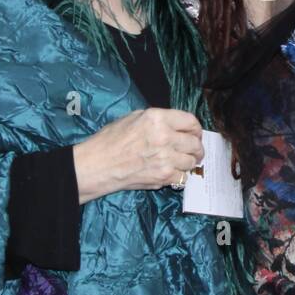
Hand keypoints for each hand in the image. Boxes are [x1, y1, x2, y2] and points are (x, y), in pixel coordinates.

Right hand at [72, 108, 203, 202]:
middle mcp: (165, 137)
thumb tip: (177, 126)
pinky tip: (172, 172)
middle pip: (195, 143)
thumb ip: (159, 119)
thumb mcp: (134, 117)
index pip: (190, 121)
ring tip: (182, 162)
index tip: (195, 134)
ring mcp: (166, 159)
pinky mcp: (163, 177)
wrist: (98, 165)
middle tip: (193, 151)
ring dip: (188, 162)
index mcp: (158, 118)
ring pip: (191, 161)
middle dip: (196, 147)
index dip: (196, 129)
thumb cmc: (111, 140)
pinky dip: (180, 176)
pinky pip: (183, 177)